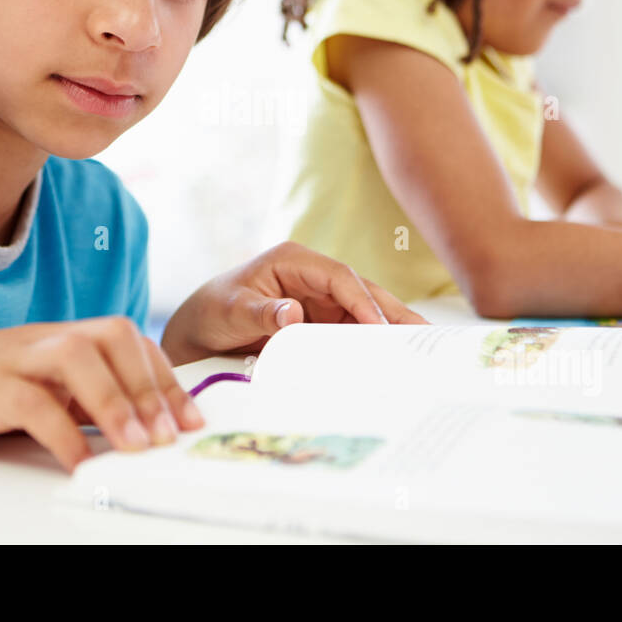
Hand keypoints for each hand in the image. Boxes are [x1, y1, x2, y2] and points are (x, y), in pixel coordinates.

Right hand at [0, 317, 204, 470]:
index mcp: (62, 338)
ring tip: (139, 447)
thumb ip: (84, 399)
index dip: (165, 378)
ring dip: (116, 403)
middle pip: (112, 335)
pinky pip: (31, 403)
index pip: (128, 340)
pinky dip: (62, 435)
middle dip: (150, 385)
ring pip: (77, 356)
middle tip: (170, 436)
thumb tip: (143, 429)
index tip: (191, 420)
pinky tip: (79, 465)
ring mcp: (13, 358)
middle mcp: (44, 340)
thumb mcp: (41, 389)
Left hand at [161, 241, 428, 363]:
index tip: (379, 328)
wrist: (197, 331)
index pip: (339, 277)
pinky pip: (350, 331)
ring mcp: (318, 299)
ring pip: (362, 312)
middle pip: (360, 291)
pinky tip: (391, 360)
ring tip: (422, 350)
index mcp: (293, 260)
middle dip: (391, 312)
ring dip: (388, 330)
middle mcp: (312, 277)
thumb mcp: (232, 310)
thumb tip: (293, 314)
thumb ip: (263, 312)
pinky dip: (370, 344)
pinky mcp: (319, 321)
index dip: (362, 301)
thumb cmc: (212, 310)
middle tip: (425, 334)